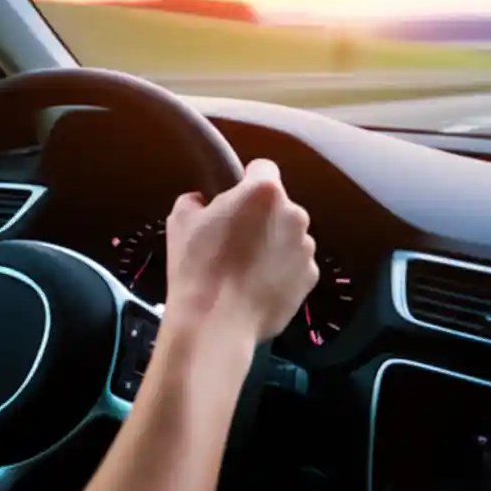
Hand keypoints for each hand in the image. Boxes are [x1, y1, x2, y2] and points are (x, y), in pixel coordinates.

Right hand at [163, 159, 318, 343]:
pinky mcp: (310, 278)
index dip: (244, 180)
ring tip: (244, 268)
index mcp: (264, 191)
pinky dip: (281, 271)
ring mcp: (306, 248)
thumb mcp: (181, 221)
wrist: (215, 323)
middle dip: (260, 215)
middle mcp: (294, 214)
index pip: (262, 167)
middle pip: (278, 204)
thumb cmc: (197, 267)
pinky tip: (257, 286)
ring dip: (272, 243)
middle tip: (233, 238)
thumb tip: (202, 201)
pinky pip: (295, 264)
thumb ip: (196, 200)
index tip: (231, 198)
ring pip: (288, 235)